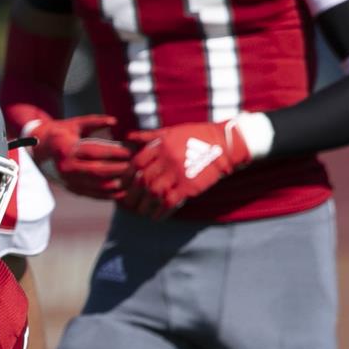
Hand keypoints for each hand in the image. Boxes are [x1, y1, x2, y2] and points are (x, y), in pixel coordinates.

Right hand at [7, 105, 131, 200]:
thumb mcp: (75, 123)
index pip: (95, 152)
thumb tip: (114, 121)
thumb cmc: (61, 133)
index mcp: (68, 150)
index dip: (114, 153)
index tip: (130, 151)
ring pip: (97, 186)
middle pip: (98, 171)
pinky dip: (109, 195)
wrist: (39, 151)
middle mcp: (68, 168)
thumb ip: (95, 121)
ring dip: (117, 184)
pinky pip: (93, 195)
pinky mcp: (72, 189)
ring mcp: (69, 181)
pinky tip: (122, 191)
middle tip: (136, 166)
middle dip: (119, 170)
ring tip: (132, 179)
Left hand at [124, 120, 251, 217]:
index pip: (137, 163)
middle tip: (127, 203)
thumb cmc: (196, 136)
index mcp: (162, 145)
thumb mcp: (171, 131)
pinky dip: (161, 212)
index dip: (127, 176)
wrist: (225, 144)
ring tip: (140, 212)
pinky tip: (156, 217)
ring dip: (144, 206)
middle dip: (132, 194)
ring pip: (153, 193)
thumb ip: (148, 136)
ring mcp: (179, 173)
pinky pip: (170, 202)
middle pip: (142, 181)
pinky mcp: (190, 186)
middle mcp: (168, 159)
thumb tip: (127, 137)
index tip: (123, 185)